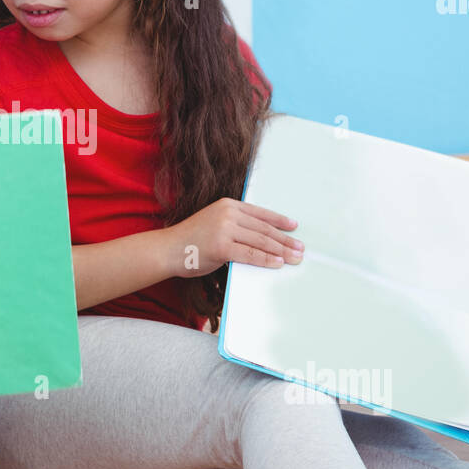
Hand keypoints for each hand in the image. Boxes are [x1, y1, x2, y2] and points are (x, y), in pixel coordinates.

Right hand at [164, 197, 302, 277]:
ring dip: (281, 251)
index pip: (260, 213)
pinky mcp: (222, 246)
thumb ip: (235, 227)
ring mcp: (224, 229)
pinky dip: (266, 260)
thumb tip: (261, 240)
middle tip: (300, 248)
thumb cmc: (190, 241)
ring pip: (261, 241)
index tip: (294, 227)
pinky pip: (250, 254)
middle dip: (285, 239)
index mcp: (227, 204)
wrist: (167, 250)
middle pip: (264, 228)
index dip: (279, 220)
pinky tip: (277, 263)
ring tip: (294, 258)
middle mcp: (228, 213)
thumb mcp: (214, 224)